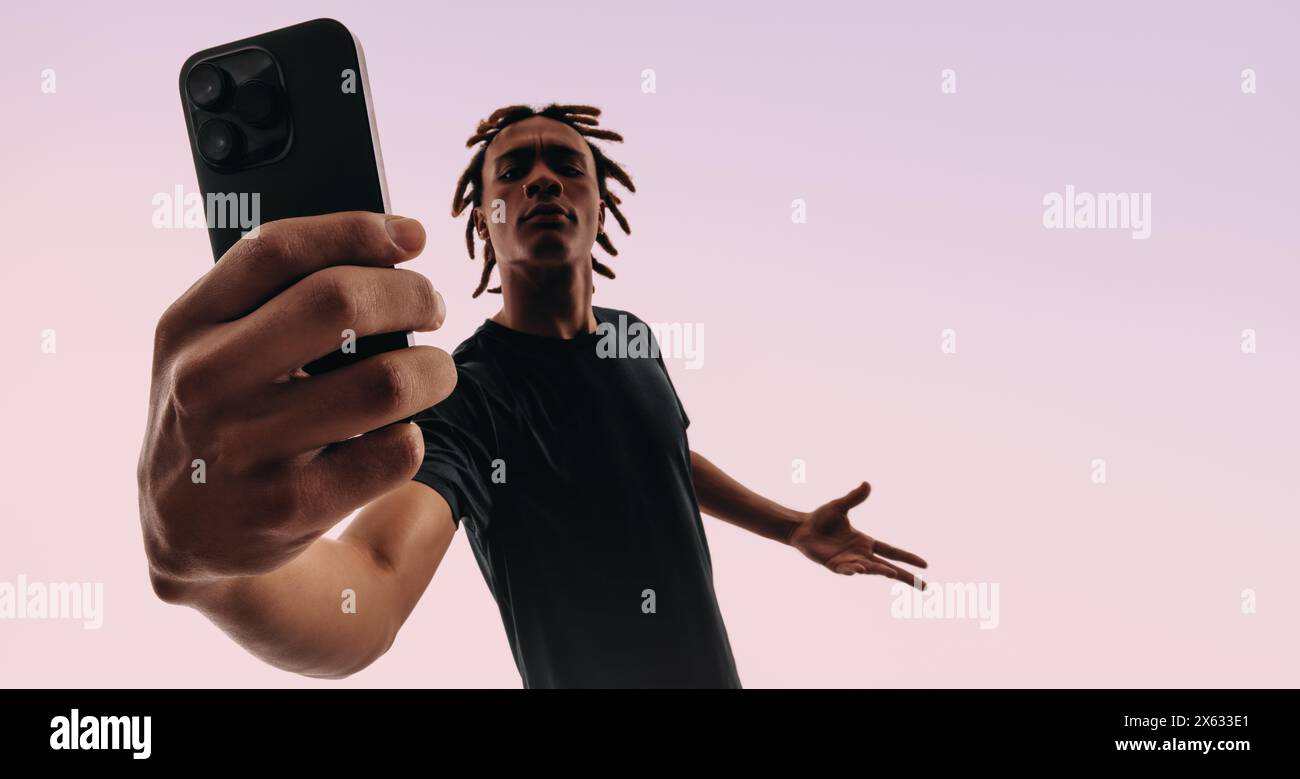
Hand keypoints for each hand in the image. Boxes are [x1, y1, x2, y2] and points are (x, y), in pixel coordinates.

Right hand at [137, 212, 456, 597]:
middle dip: (412, 295)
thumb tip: (396, 241)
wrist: (183, 531)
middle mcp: (207, 381)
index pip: (277, 249)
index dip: (357, 230)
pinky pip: (394, 452)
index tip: (412, 236)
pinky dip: (412, 437)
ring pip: (385, 381)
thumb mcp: (213, 346)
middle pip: (340, 302)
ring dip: (432, 370)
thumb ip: (276, 291)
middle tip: (433, 307)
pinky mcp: (289, 507)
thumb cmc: (223, 412)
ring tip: (433, 372)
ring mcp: (245, 448)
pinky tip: (395, 436)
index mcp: (187, 326)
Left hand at [788, 482, 927, 587]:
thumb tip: (867, 484)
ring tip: (891, 573)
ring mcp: (848, 561)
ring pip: (869, 569)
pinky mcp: (834, 565)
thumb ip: (854, 498)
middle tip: (925, 587)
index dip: (908, 557)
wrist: (801, 528)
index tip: (925, 565)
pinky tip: (859, 568)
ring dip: (879, 571)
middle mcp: (861, 554)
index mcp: (866, 542)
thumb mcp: (840, 506)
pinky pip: (846, 569)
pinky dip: (853, 569)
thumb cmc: (821, 519)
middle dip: (905, 577)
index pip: (892, 551)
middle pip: (888, 568)